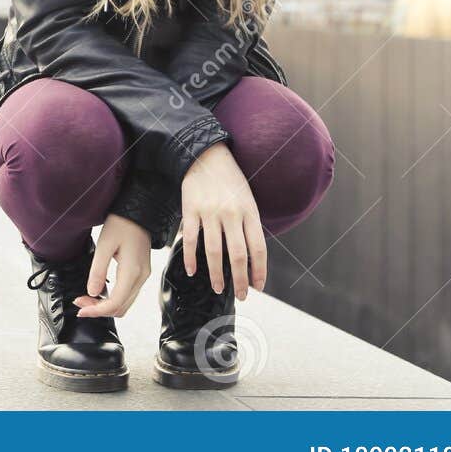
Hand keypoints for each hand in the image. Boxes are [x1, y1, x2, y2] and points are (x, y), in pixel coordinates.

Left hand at [73, 214, 150, 317]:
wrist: (138, 212)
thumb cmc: (122, 223)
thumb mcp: (104, 245)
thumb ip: (98, 271)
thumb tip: (92, 292)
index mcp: (132, 272)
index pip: (115, 303)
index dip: (96, 311)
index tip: (80, 309)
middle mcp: (141, 277)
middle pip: (120, 308)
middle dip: (98, 310)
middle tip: (80, 302)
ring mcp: (143, 276)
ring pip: (124, 304)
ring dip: (105, 306)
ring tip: (87, 298)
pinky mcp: (140, 273)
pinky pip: (127, 295)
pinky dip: (113, 299)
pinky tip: (100, 291)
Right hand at [179, 142, 266, 298]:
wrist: (206, 155)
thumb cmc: (230, 180)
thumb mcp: (248, 199)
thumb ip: (249, 225)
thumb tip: (250, 257)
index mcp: (249, 211)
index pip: (258, 248)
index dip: (259, 271)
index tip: (258, 287)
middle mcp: (232, 213)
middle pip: (238, 255)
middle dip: (240, 280)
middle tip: (241, 296)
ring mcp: (210, 212)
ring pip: (215, 252)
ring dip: (217, 275)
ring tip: (218, 289)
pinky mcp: (191, 210)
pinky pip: (192, 240)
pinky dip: (191, 258)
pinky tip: (192, 271)